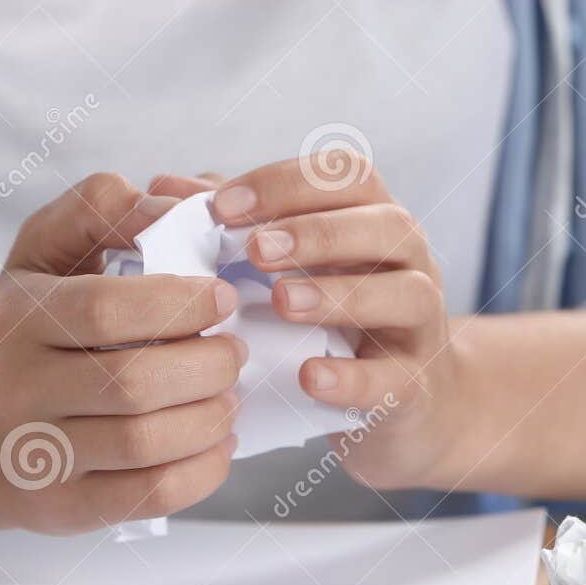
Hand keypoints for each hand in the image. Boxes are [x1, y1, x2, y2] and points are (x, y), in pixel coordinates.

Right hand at [0, 174, 243, 533]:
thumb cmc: (26, 331)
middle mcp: (18, 390)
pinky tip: (216, 443)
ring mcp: (39, 457)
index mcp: (18, 318)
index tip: (223, 298)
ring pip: (145, 445)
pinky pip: (147, 497)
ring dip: (210, 417)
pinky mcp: (63, 509)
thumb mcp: (43, 251)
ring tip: (228, 396)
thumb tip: (183, 200)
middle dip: (208, 365)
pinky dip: (202, 470)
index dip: (179, 303)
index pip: (103, 310)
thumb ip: (105, 206)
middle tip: (233, 352)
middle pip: (133, 383)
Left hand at [151, 159, 458, 490]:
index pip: (347, 177)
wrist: (397, 407)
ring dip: (341, 294)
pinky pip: (396, 379)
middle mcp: (408, 262)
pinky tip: (308, 377)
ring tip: (281, 302)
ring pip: (406, 294)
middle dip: (317, 234)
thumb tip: (164, 189)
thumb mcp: (282, 271)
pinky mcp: (416, 387)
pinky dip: (352, 378)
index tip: (222, 207)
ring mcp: (421, 325)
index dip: (287, 184)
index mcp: (372, 220)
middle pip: (386, 225)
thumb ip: (231, 227)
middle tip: (255, 250)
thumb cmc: (326, 325)